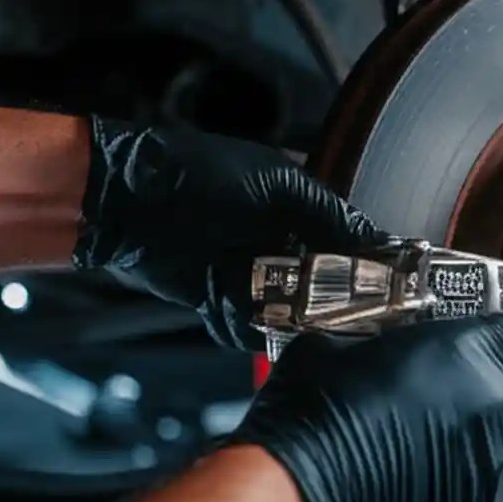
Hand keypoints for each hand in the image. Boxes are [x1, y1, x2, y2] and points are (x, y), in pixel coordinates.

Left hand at [72, 116, 385, 349]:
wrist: (127, 201)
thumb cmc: (198, 176)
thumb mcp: (278, 185)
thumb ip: (329, 214)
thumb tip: (375, 240)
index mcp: (300, 207)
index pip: (347, 245)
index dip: (361, 269)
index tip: (375, 290)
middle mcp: (280, 242)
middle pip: (322, 289)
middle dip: (319, 301)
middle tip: (310, 301)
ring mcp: (250, 272)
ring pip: (286, 313)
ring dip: (276, 314)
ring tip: (257, 297)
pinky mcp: (221, 297)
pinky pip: (246, 325)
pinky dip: (238, 323)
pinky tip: (223, 304)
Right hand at [226, 314, 502, 501]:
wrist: (301, 495)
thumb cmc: (318, 414)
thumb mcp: (340, 340)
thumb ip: (382, 337)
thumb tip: (369, 340)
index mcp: (474, 351)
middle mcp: (495, 406)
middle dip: (486, 380)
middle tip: (439, 380)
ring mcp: (486, 462)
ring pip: (494, 435)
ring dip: (465, 427)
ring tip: (412, 428)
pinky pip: (471, 477)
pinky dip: (449, 469)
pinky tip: (405, 467)